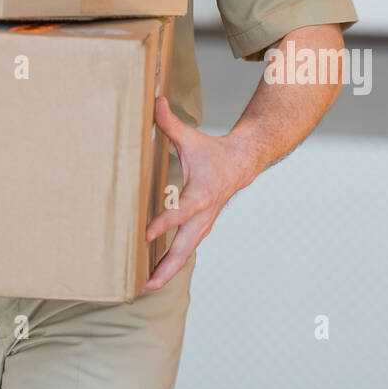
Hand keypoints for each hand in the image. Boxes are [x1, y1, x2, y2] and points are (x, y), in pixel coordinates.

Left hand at [142, 96, 251, 290]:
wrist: (242, 164)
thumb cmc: (213, 153)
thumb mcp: (191, 138)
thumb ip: (169, 123)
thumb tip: (153, 100)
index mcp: (201, 194)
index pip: (181, 212)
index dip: (164, 223)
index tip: (146, 235)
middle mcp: (203, 215)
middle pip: (185, 247)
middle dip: (166, 267)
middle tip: (146, 285)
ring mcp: (203, 225)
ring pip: (186, 253)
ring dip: (168, 271)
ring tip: (146, 288)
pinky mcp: (201, 228)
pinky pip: (186, 249)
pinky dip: (172, 263)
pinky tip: (156, 274)